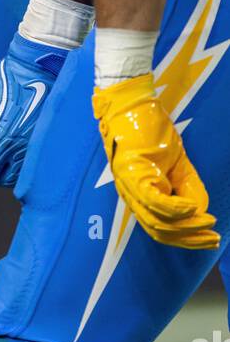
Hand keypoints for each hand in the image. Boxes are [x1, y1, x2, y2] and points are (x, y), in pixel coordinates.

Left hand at [0, 32, 67, 189]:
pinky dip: (19, 168)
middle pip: (2, 178)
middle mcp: (24, 146)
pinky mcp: (46, 143)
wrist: (37, 67)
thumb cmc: (6, 80)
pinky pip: (31, 166)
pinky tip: (11, 157)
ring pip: (19, 176)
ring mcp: (37, 146)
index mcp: (6, 135)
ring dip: (4, 174)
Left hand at [93, 73, 219, 248]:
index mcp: (138, 195)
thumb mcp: (176, 164)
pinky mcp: (131, 171)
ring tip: (208, 223)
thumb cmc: (152, 131)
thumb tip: (200, 214)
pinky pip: (153, 199)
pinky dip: (175, 208)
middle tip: (213, 239)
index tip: (211, 239)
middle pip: (159, 231)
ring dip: (186, 226)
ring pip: (156, 220)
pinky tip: (193, 209)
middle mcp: (130, 194)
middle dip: (189, 239)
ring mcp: (128, 184)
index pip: (160, 229)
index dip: (187, 239)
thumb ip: (187, 189)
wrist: (134, 102)